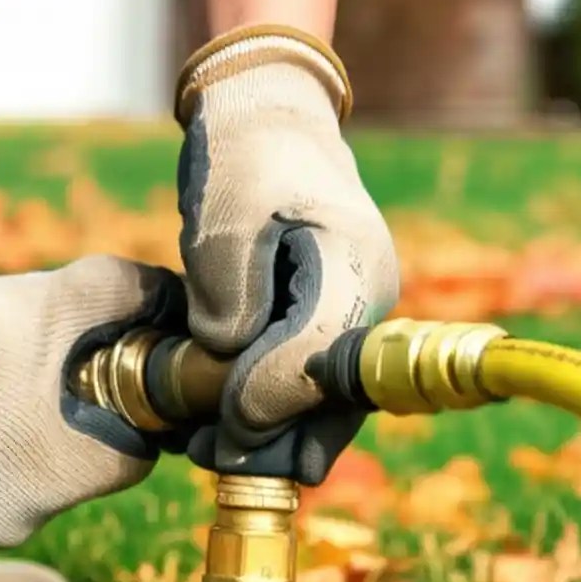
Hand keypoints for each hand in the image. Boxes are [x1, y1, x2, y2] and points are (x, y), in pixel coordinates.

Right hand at [0, 255, 189, 550]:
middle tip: (35, 377)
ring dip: (13, 442)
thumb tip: (171, 294)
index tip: (100, 378)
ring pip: (18, 483)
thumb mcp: (70, 294)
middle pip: (74, 471)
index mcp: (79, 475)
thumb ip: (136, 293)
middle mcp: (33, 519)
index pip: (134, 454)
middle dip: (65, 425)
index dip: (124, 410)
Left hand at [174, 26, 399, 485]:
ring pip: (325, 401)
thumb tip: (230, 362)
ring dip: (273, 433)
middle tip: (216, 461)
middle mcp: (369, 302)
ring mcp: (354, 314)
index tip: (220, 421)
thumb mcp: (224, 219)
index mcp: (354, 271)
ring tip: (211, 455)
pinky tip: (223, 429)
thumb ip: (227, 297)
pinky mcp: (328, 322)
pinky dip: (272, 409)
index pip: (318, 361)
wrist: (267, 120)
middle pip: (334, 399)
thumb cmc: (245, 161)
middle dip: (275, 437)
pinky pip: (309, 382)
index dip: (267, 398)